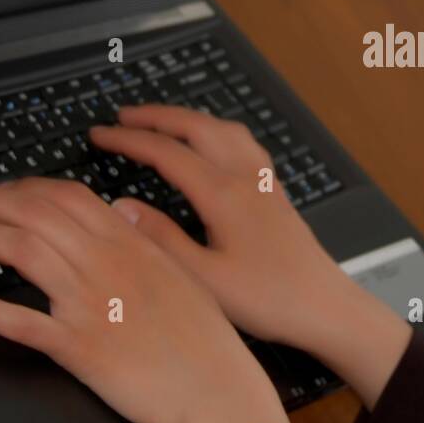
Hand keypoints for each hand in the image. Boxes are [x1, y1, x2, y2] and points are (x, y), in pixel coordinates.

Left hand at [0, 176, 290, 422]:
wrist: (214, 388)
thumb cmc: (206, 338)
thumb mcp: (184, 272)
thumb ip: (150, 237)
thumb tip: (120, 210)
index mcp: (132, 244)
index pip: (67, 196)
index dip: (25, 186)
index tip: (1, 188)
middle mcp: (106, 265)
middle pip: (34, 214)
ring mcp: (88, 304)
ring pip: (20, 253)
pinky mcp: (76, 347)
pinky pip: (19, 322)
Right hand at [88, 105, 368, 348]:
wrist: (324, 306)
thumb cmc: (268, 299)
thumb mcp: (204, 280)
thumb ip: (160, 240)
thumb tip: (122, 207)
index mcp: (224, 195)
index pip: (166, 151)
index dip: (128, 140)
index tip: (99, 134)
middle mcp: (246, 177)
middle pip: (197, 126)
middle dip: (156, 116)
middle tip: (122, 117)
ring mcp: (264, 181)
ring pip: (223, 128)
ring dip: (187, 118)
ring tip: (160, 122)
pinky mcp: (276, 191)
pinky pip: (242, 142)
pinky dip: (215, 131)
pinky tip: (211, 144)